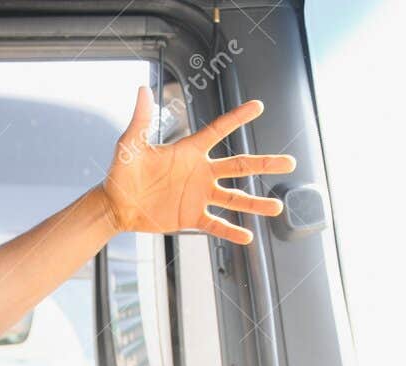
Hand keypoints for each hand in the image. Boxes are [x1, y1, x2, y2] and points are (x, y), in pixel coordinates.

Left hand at [101, 87, 295, 243]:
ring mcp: (199, 196)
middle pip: (240, 166)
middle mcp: (200, 173)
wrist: (116, 205)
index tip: (258, 106)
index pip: (219, 130)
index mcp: (190, 152)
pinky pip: (216, 224)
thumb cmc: (122, 172)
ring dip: (256, 203)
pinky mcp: (191, 217)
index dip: (238, 118)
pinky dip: (231, 231)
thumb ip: (140, 120)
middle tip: (290, 162)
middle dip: (265, 164)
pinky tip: (248, 235)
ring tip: (277, 207)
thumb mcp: (131, 145)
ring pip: (234, 198)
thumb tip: (142, 90)